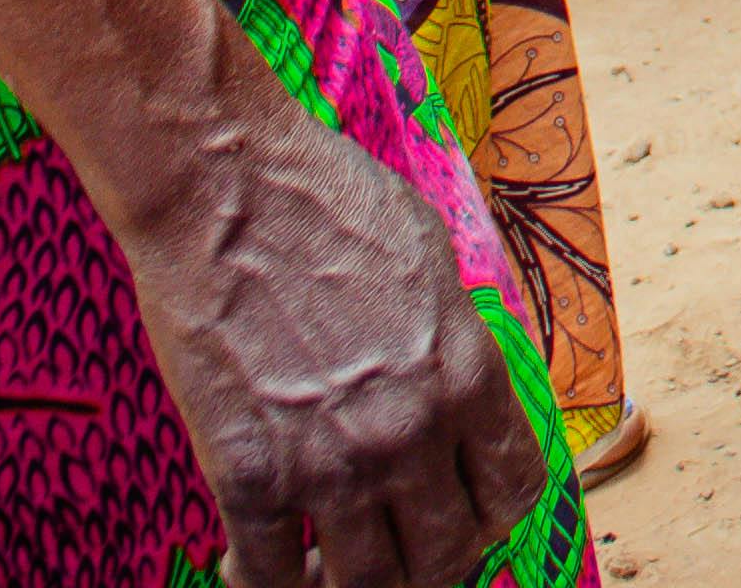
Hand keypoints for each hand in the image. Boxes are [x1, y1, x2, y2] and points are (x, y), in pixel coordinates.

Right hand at [122, 87, 555, 587]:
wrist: (225, 192)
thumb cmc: (328, 205)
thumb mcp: (432, 261)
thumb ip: (452, 339)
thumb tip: (457, 385)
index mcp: (467, 376)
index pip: (516, 491)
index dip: (491, 513)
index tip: (465, 509)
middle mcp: (411, 433)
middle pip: (447, 555)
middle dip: (432, 562)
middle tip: (404, 549)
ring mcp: (329, 463)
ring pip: (368, 583)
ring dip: (357, 585)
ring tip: (335, 568)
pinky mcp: (248, 477)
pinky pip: (268, 577)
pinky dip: (270, 587)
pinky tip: (262, 570)